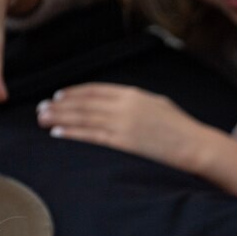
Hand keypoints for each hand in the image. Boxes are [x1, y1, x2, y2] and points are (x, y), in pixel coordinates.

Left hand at [37, 83, 204, 166]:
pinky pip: (92, 137)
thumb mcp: (157, 105)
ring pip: (83, 118)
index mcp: (132, 94)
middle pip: (84, 103)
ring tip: (42, 119)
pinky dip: (73, 134)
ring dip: (60, 118)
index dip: (73, 93)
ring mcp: (123, 124)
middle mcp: (124, 106)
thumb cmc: (180, 128)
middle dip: (60, 105)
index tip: (57, 95)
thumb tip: (117, 103)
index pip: (94, 90)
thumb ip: (135, 102)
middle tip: (41, 108)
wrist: (195, 145)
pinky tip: (58, 134)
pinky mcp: (124, 143)